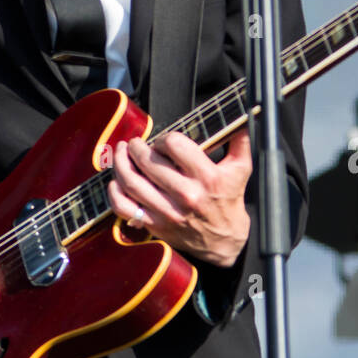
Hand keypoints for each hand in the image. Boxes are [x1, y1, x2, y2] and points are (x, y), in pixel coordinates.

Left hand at [107, 128, 252, 267]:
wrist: (225, 241)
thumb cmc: (230, 200)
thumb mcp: (241, 168)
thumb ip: (240, 140)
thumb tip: (242, 116)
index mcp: (208, 178)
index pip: (174, 145)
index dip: (164, 138)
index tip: (164, 142)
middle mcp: (186, 195)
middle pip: (148, 161)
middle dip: (137, 147)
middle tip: (136, 143)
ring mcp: (168, 212)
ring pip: (132, 182)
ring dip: (121, 162)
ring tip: (122, 152)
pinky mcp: (155, 225)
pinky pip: (125, 207)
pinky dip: (115, 192)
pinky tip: (117, 181)